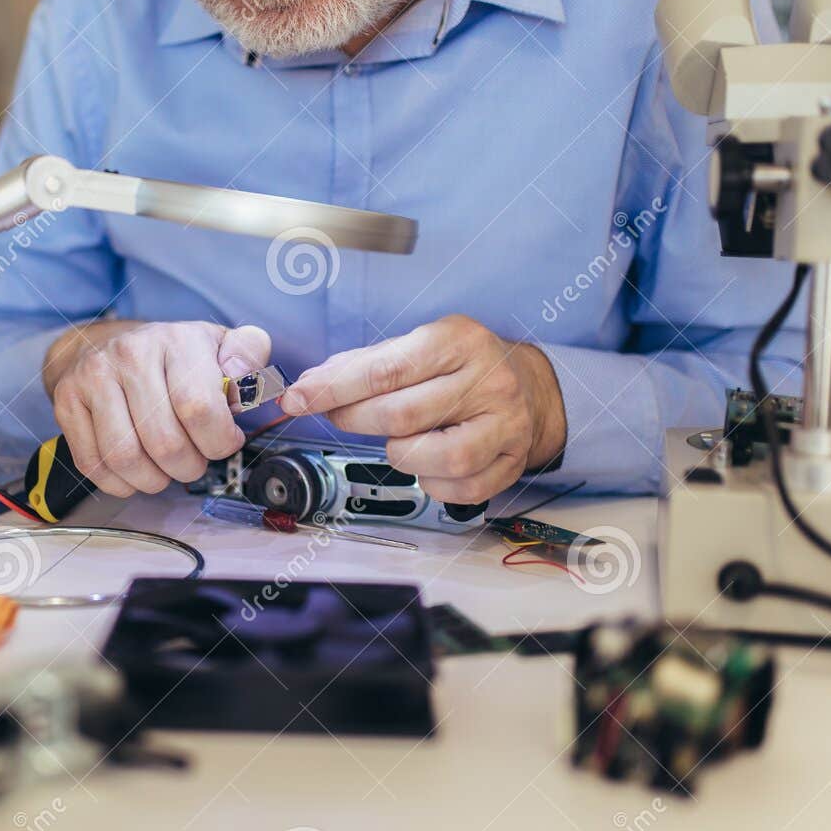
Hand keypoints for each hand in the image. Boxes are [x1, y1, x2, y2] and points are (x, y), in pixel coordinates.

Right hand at [43, 320, 271, 496]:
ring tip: (166, 470)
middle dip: (188, 467)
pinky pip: (92, 463)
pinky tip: (137, 473)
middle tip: (194, 462)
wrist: (110, 341)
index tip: (225, 441)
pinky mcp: (67, 401)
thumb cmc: (175, 356)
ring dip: (153, 481)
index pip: (199, 408)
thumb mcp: (221, 345)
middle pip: (163, 442)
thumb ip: (249, 356)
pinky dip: (120, 483)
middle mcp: (130, 354)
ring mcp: (93, 377)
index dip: (218, 442)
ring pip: (124, 458)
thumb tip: (245, 383)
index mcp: (176, 340)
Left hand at [278, 315, 566, 504]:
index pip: (387, 369)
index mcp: (460, 341)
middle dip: (355, 419)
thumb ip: (364, 363)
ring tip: (397, 439)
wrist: (532, 388)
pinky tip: (427, 463)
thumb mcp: (418, 345)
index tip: (297, 398)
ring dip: (397, 454)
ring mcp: (506, 426)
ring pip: (432, 457)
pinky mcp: (513, 465)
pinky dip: (429, 483)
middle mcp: (488, 382)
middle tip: (339, 416)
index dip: (334, 388)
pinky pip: (457, 489)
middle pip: (402, 415)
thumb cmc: (461, 366)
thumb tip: (310, 384)